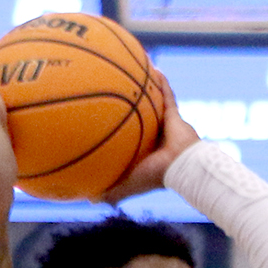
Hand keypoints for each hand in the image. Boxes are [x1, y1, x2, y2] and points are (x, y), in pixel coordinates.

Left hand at [98, 67, 201, 204]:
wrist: (181, 168)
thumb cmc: (153, 177)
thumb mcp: (126, 186)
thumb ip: (108, 192)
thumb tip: (86, 200)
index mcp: (141, 152)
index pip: (125, 139)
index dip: (115, 131)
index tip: (97, 120)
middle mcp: (151, 137)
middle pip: (137, 118)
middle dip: (127, 106)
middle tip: (111, 91)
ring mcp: (164, 125)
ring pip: (152, 103)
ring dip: (145, 89)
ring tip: (133, 71)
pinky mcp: (174, 115)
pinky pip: (167, 94)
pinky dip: (162, 82)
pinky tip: (153, 68)